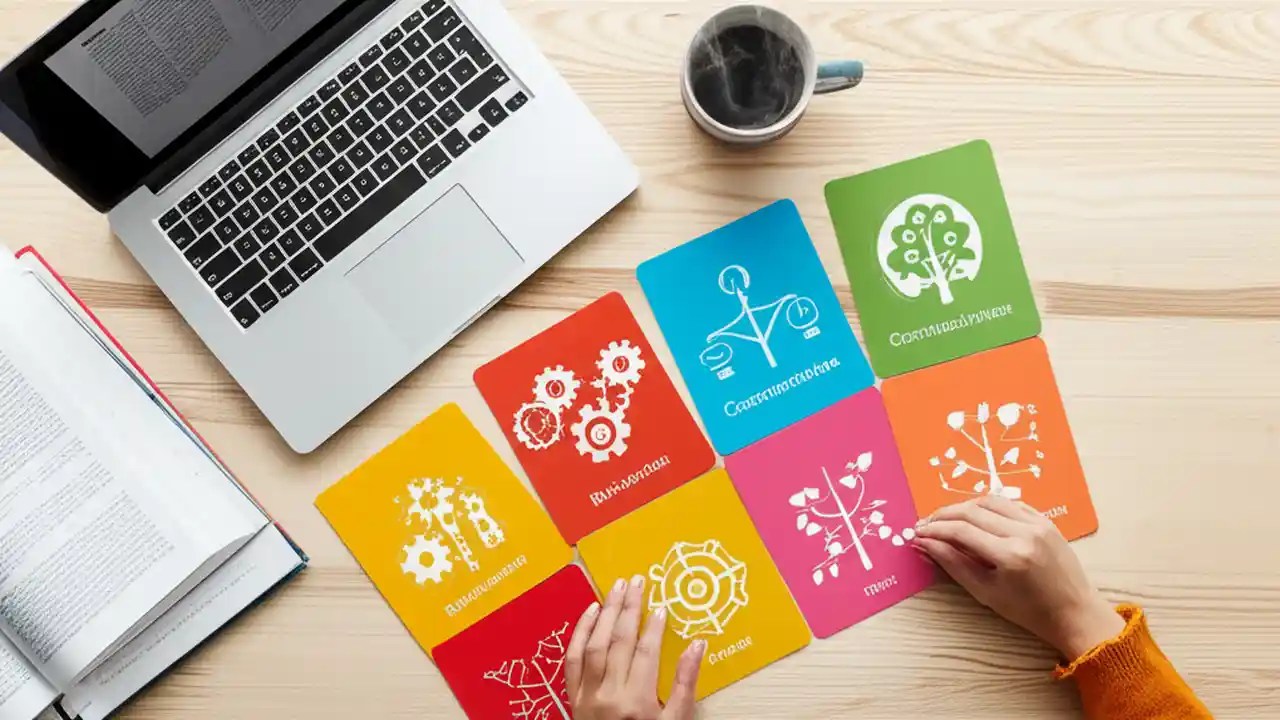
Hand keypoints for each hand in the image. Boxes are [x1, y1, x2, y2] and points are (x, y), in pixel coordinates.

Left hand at [565, 575, 704, 719]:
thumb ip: (685, 684)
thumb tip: (698, 644)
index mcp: (637, 702)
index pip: (646, 653)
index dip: (654, 626)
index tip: (662, 604)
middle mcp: (608, 694)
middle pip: (619, 642)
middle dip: (629, 608)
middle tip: (638, 580)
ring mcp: (585, 695)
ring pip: (593, 645)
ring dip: (605, 613)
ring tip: (616, 588)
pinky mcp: (571, 698)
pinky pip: (571, 660)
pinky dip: (579, 633)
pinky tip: (590, 612)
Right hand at [913, 495, 1124, 659]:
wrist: (1074, 612)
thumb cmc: (1028, 611)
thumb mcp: (985, 592)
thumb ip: (953, 563)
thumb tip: (924, 543)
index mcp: (1010, 556)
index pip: (961, 531)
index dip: (934, 529)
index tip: (916, 533)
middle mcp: (1024, 533)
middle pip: (972, 511)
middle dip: (943, 515)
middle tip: (925, 524)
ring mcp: (1038, 523)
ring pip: (990, 501)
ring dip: (963, 506)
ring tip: (946, 519)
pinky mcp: (1045, 520)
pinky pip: (1010, 503)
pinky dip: (987, 506)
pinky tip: (975, 516)